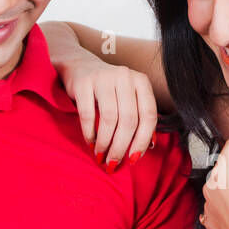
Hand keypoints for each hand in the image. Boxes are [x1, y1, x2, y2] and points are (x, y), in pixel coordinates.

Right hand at [42, 21, 158, 167]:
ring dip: (105, 142)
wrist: (79, 66)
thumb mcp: (128, 99)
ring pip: (110, 118)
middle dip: (121, 146)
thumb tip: (150, 146)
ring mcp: (103, 77)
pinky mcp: (83, 83)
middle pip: (129, 120)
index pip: (149, 116)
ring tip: (101, 155)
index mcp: (141, 82)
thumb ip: (140, 118)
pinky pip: (88, 114)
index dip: (143, 140)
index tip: (134, 159)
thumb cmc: (109, 90)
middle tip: (113, 162)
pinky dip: (89, 133)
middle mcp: (125, 76)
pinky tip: (91, 142)